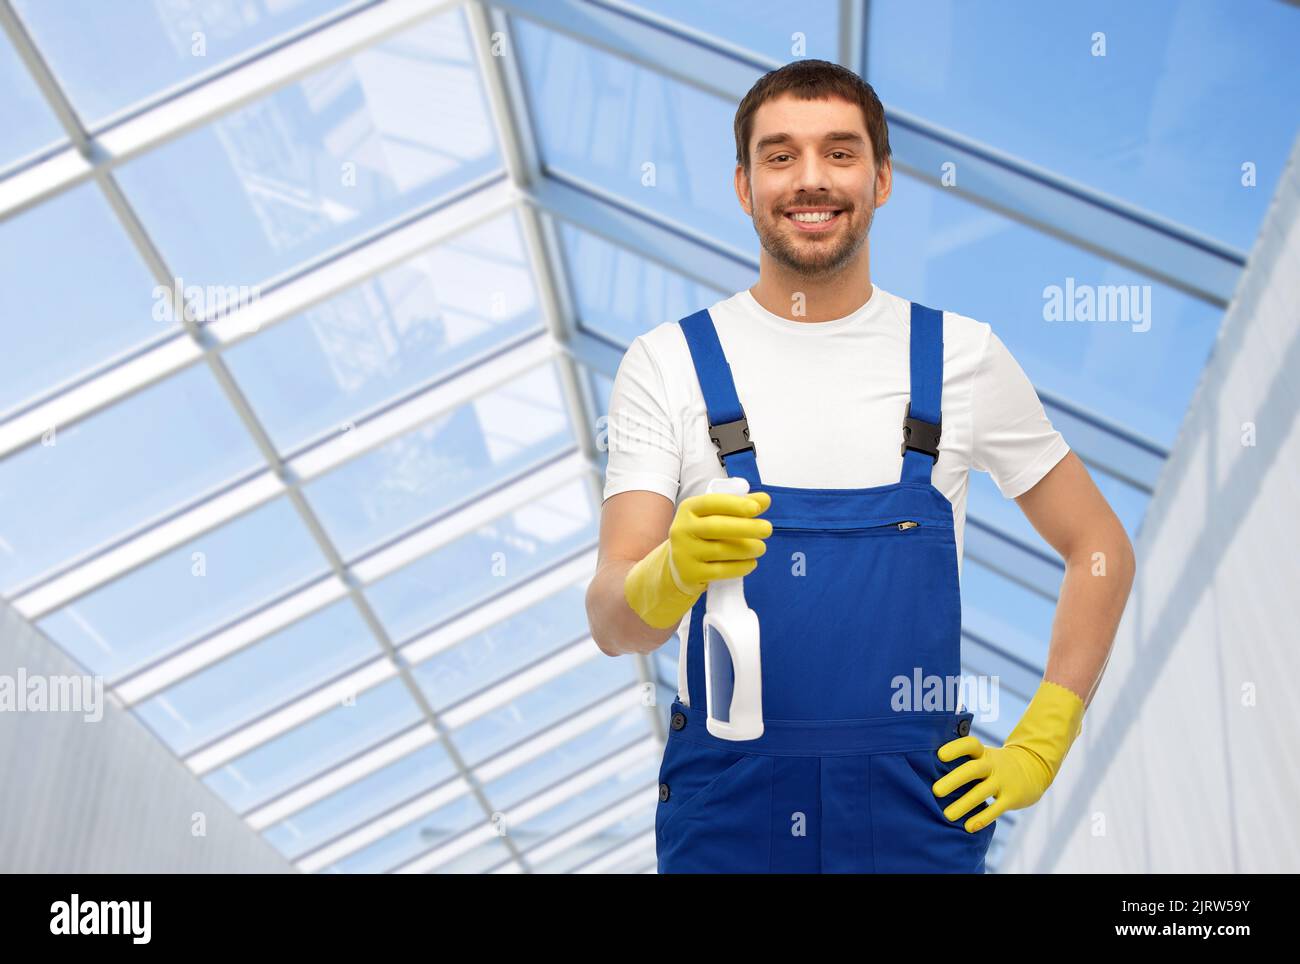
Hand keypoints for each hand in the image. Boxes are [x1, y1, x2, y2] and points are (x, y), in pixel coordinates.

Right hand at [623, 490, 772, 628]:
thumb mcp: (715, 517)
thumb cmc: (704, 535)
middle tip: (767, 529)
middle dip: (746, 527)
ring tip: (760, 548)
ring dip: (746, 549)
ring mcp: (684, 553)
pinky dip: (740, 567)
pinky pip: (720, 571)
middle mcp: (681, 529)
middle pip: (716, 526)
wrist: (679, 566)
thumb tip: (765, 499)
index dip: (734, 504)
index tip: (757, 508)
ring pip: (721, 550)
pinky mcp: (690, 574)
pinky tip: (751, 563)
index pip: (711, 502)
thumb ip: (740, 507)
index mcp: (688, 509)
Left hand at [931, 680, 1085, 832]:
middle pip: (973, 769)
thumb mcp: (983, 754)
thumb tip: (927, 754)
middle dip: (954, 780)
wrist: (1034, 770)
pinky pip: (996, 809)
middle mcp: (992, 765)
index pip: (970, 745)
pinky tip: (968, 827)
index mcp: (983, 753)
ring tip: (946, 815)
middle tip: (935, 791)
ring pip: (982, 793)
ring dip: (964, 804)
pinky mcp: (1011, 798)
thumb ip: (962, 757)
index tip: (940, 755)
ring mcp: (1003, 782)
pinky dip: (982, 818)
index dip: (956, 748)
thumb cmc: (995, 764)